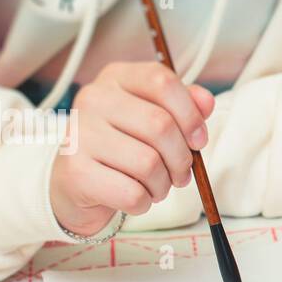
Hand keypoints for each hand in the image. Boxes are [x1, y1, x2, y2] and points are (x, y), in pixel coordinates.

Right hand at [50, 61, 216, 236]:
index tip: (198, 140)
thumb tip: (206, 101)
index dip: (190, 115)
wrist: (75, 184)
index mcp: (115, 78)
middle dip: (182, 159)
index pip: (162, 82)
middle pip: (160, 126)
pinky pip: (132, 193)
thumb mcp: (152, 119)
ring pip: (149, 163)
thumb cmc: (122, 149)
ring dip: (163, 185)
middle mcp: (93, 99)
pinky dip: (144, 203)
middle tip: (180, 174)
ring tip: (156, 186)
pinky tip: (136, 197)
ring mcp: (79, 134)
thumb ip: (183, 107)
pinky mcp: (76, 171)